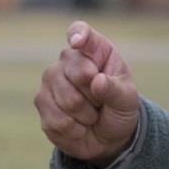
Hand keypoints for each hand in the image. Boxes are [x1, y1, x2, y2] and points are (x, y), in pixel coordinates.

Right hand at [34, 20, 139, 165]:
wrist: (106, 136)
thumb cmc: (117, 108)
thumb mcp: (127, 99)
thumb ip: (115, 89)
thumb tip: (97, 81)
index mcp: (94, 49)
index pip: (81, 32)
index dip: (78, 34)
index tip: (78, 42)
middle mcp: (67, 60)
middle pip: (78, 72)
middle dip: (96, 95)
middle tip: (100, 101)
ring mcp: (50, 80)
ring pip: (68, 100)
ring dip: (86, 116)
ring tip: (91, 114)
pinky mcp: (41, 103)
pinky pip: (58, 120)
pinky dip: (75, 130)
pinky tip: (79, 126)